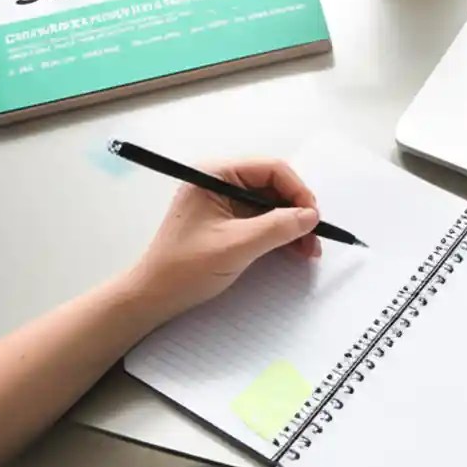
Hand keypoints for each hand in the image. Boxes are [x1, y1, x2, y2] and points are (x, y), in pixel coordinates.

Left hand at [125, 159, 322, 323]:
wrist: (152, 297)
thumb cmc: (185, 268)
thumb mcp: (236, 245)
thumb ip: (277, 227)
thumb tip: (310, 216)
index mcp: (214, 175)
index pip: (269, 169)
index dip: (297, 191)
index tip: (313, 217)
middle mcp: (218, 182)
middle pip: (272, 185)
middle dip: (297, 210)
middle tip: (314, 235)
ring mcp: (221, 202)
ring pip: (270, 203)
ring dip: (291, 224)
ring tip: (308, 248)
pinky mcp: (225, 221)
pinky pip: (260, 219)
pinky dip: (279, 232)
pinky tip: (293, 248)